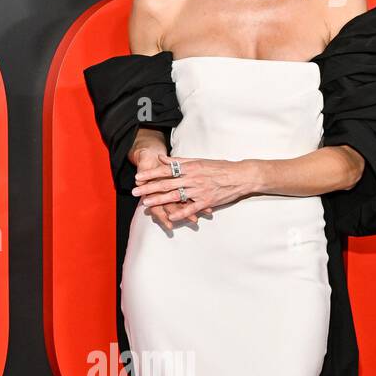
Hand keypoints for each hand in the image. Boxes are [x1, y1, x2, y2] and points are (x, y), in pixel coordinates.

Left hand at [133, 153, 255, 224]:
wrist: (241, 176)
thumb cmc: (219, 167)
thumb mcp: (199, 160)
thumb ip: (179, 161)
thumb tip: (162, 158)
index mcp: (190, 167)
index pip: (165, 170)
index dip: (151, 174)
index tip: (138, 177)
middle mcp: (192, 178)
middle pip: (166, 183)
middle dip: (149, 188)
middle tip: (135, 191)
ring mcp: (199, 191)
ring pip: (176, 196)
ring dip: (159, 200)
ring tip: (146, 203)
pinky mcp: (207, 202)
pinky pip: (191, 208)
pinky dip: (181, 213)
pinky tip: (170, 217)